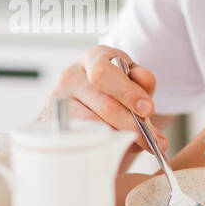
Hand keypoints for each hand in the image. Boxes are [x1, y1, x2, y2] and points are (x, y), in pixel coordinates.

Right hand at [47, 45, 166, 152]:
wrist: (93, 97)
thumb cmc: (116, 87)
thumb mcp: (133, 78)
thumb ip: (143, 82)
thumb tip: (145, 96)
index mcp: (93, 58)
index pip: (103, 72)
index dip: (127, 92)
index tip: (147, 110)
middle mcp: (71, 76)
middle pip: (102, 104)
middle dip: (130, 123)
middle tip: (149, 139)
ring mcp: (58, 101)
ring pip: (92, 126)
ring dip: (117, 137)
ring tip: (134, 143)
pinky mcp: (54, 125)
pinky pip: (80, 140)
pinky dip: (101, 146)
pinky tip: (113, 147)